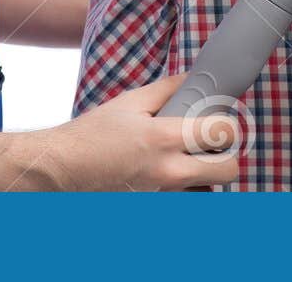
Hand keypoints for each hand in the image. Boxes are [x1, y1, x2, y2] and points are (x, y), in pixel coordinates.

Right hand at [28, 74, 241, 190]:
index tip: (218, 124)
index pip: (224, 132)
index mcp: (163, 138)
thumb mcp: (128, 103)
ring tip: (178, 167)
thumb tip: (191, 78)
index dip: (227, 125)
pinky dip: (182, 195)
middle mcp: (168, 172)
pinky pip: (186, 204)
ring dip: (202, 179)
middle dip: (224, 156)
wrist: (61, 172)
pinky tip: (163, 183)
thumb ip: (165, 90)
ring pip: (209, 192)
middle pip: (230, 169)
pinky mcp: (155, 213)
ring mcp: (163, 198)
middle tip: (207, 149)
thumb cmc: (91, 136)